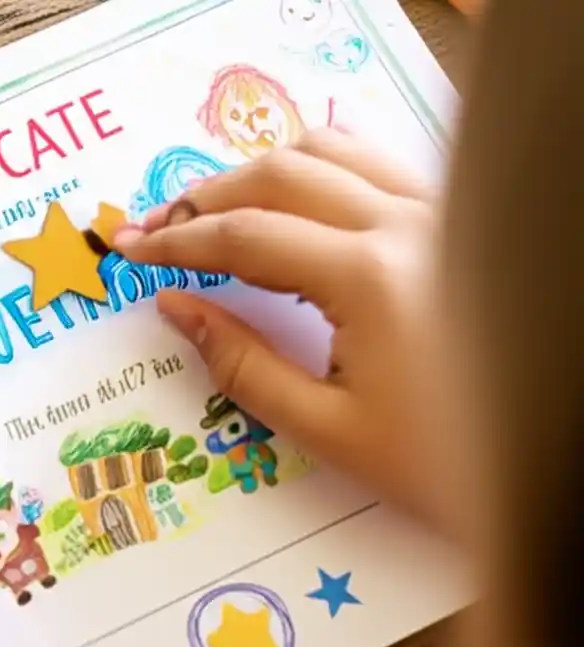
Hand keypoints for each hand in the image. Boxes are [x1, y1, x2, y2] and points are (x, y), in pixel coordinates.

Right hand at [113, 129, 447, 524]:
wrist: (545, 467)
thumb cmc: (446, 464)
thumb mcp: (329, 429)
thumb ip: (242, 364)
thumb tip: (177, 307)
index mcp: (371, 278)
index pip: (247, 235)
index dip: (179, 241)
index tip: (133, 251)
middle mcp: (409, 226)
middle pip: (280, 174)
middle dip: (206, 197)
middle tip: (157, 230)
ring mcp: (440, 216)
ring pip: (330, 150)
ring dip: (260, 171)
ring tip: (214, 208)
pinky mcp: (456, 224)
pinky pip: (376, 162)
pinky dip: (319, 166)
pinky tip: (292, 196)